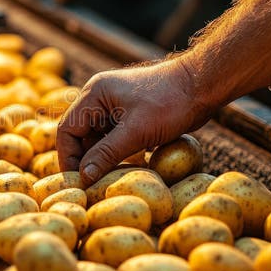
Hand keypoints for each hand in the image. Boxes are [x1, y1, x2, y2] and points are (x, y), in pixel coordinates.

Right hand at [56, 56, 210, 184]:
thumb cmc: (169, 103)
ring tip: (108, 180)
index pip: (68, 129)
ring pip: (97, 138)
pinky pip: (114, 137)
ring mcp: (115, 106)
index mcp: (95, 94)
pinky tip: (124, 169)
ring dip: (101, 158)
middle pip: (80, 134)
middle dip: (85, 160)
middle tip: (91, 184)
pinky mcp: (130, 115)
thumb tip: (84, 177)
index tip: (77, 181)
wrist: (202, 85)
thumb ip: (106, 154)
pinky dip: (116, 153)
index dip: (68, 157)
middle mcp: (100, 98)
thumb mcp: (136, 132)